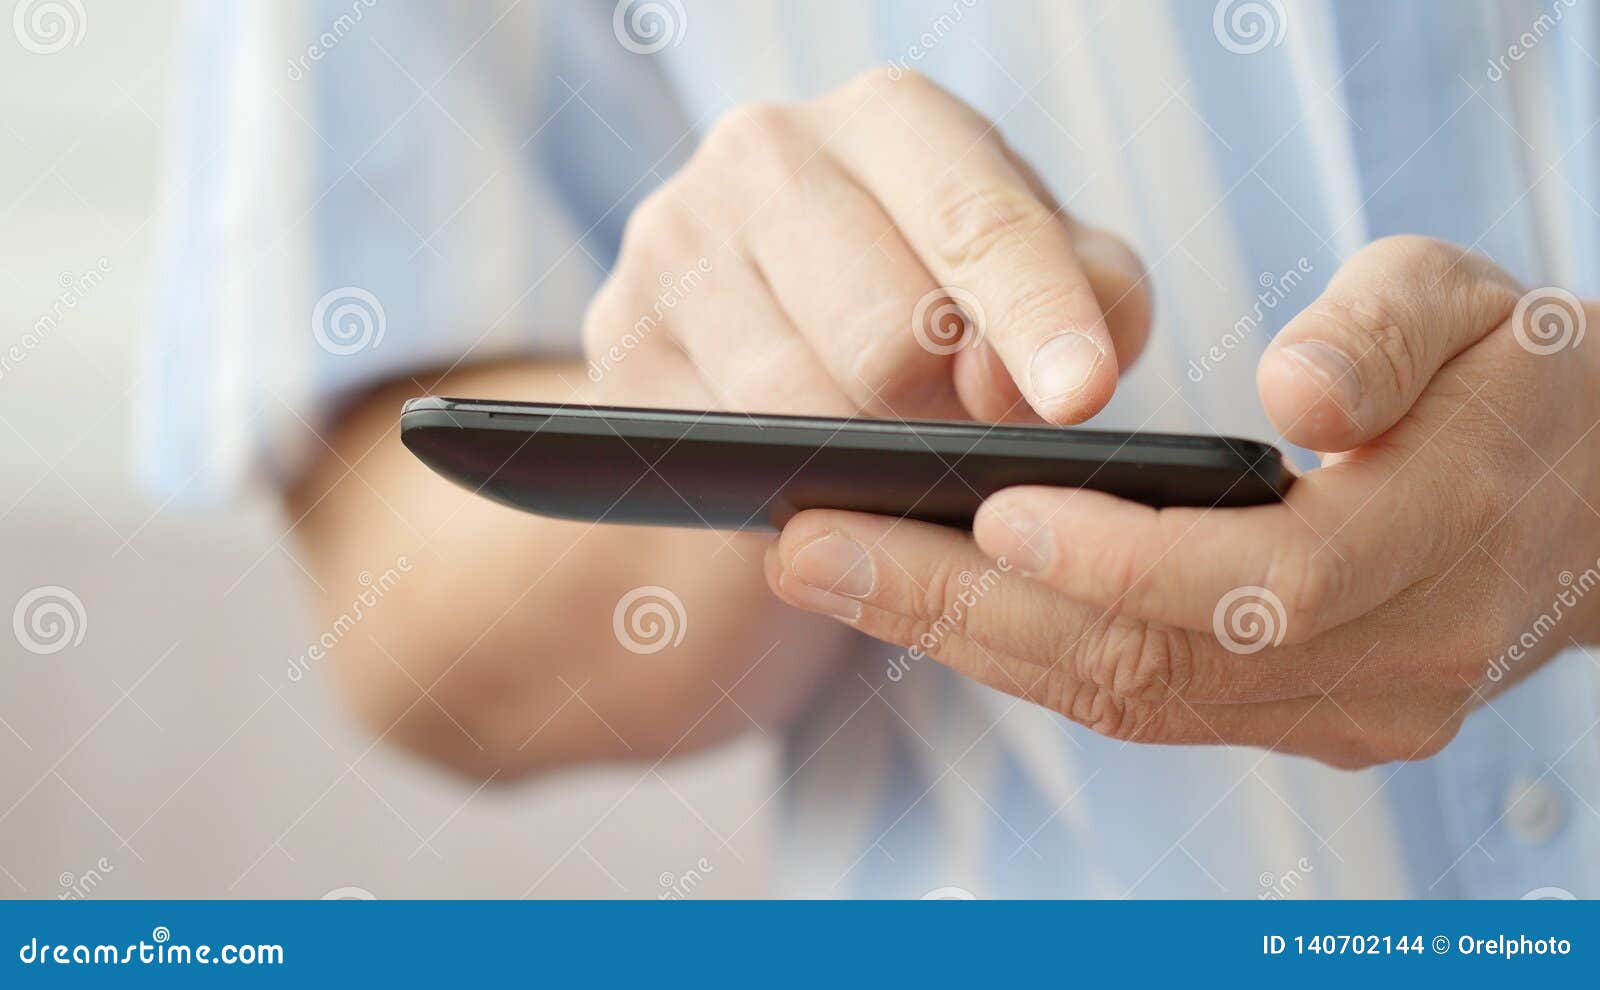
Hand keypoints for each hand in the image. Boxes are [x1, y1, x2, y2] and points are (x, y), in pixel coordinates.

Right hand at [581, 67, 1149, 423]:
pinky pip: (722, 448)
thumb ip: (1088, 302)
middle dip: (937, 414)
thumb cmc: (930, 306)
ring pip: (801, 405)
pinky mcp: (618, 338)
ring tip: (874, 448)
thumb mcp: (1035, 287)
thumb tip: (1053, 382)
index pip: (980, 222)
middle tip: (943, 432)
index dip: (1039, 318)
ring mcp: (675, 240)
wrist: (764, 345)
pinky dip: (779, 478)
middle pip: (891, 335)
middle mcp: (767, 151)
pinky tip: (797, 462)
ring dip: (861, 458)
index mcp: (890, 119)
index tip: (1078, 398)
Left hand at [765, 235, 1599, 768]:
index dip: (1122, 555)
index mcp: (1447, 542)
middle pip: (1157, 665)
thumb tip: (1295, 399)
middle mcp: (1389, 661)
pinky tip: (924, 602)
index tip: (988, 511)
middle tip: (821, 550)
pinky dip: (1021, 653)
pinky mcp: (1294, 723)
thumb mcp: (1475, 306)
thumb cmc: (1517, 384)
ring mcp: (1341, 713)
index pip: (1268, 581)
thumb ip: (1385, 336)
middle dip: (971, 612)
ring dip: (967, 642)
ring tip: (834, 573)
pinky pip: (1137, 704)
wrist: (1590, 504)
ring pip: (1127, 703)